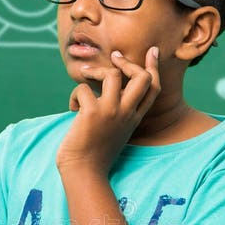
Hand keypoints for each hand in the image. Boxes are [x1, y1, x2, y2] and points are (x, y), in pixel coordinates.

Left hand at [56, 47, 160, 174]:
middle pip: (142, 77)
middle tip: (113, 58)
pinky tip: (72, 109)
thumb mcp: (113, 131)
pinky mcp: (92, 112)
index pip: (153, 88)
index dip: (153, 68)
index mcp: (134, 118)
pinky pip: (83, 88)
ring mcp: (111, 112)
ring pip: (112, 74)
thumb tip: (106, 89)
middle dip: (127, 62)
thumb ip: (117, 112)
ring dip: (94, 72)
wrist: (84, 172)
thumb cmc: (94, 154)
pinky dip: (74, 95)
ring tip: (84, 79)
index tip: (151, 52)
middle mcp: (127, 113)